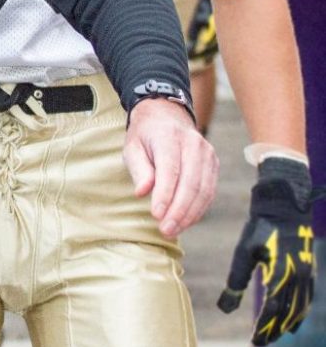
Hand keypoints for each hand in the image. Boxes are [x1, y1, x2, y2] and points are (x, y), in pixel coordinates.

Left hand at [123, 98, 217, 236]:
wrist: (166, 116)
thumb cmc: (145, 136)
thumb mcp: (132, 147)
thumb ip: (138, 169)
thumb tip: (142, 192)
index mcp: (169, 136)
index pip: (170, 169)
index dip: (165, 194)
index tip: (156, 215)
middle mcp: (193, 143)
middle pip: (190, 183)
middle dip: (178, 210)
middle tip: (166, 230)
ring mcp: (207, 153)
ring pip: (203, 190)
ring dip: (189, 214)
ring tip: (173, 230)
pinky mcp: (213, 164)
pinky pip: (209, 191)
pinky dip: (198, 209)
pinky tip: (185, 221)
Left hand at [218, 157, 317, 345]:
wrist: (285, 205)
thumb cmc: (260, 227)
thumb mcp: (243, 253)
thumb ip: (236, 282)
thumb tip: (224, 310)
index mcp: (281, 274)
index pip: (273, 310)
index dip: (265, 327)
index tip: (254, 340)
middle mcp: (298, 277)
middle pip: (288, 313)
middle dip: (275, 330)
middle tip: (261, 342)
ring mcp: (307, 273)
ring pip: (301, 308)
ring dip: (288, 324)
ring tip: (275, 335)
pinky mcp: (309, 268)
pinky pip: (308, 297)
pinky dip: (301, 312)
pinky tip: (293, 321)